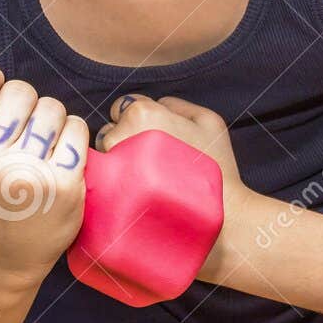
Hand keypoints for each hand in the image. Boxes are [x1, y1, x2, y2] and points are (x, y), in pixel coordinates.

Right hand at [0, 51, 90, 285]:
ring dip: (47, 119)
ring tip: (33, 145)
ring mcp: (26, 176)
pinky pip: (77, 127)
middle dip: (20, 104)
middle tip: (14, 132)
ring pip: (52, 107)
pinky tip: (54, 156)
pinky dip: (70, 135)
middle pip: (19, 91)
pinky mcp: (63, 185)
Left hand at [95, 93, 256, 281]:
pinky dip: (114, 189)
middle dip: (125, 142)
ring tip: (147, 183)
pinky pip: (103, 186)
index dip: (138, 121)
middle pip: (110, 131)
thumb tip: (158, 103)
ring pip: (103, 159)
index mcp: (140, 113)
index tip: (155, 140)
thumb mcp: (209, 121)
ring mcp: (108, 168)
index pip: (122, 107)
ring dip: (118, 166)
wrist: (220, 218)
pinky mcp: (105, 197)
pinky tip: (137, 198)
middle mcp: (117, 135)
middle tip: (153, 163)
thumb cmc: (217, 168)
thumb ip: (177, 105)